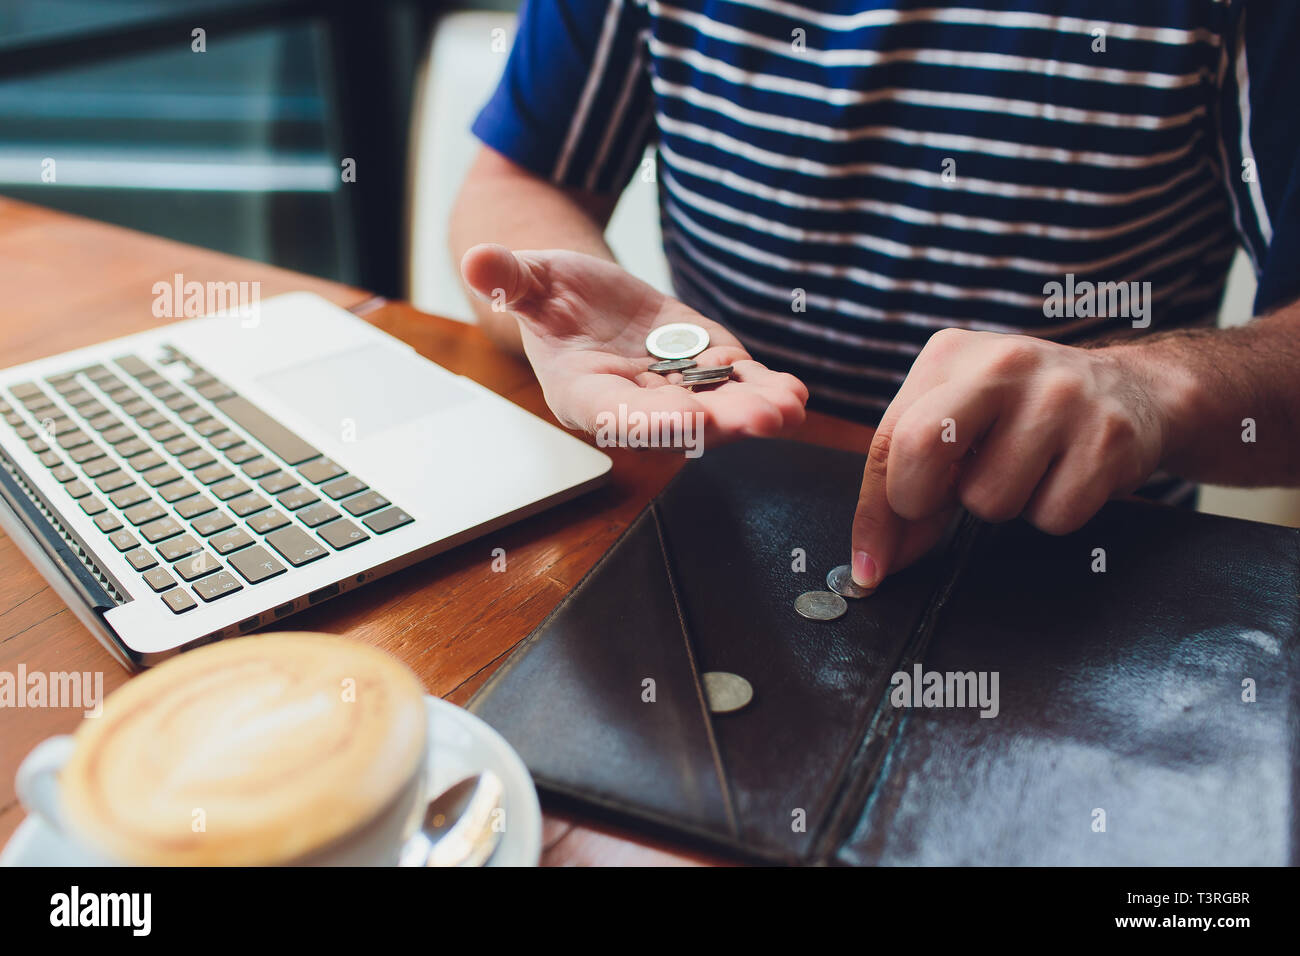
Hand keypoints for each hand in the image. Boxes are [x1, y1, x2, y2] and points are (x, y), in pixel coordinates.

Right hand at [460, 244, 807, 443]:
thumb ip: (509, 278)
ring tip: (790, 407)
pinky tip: (795, 393)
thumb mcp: (529, 280)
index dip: (653, 420)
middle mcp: (635, 404)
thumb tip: (477, 261)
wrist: (584, 297)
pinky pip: (738, 387)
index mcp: (585, 395)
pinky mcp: (706, 371)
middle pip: (680, 421)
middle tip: (762, 419)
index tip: (689, 420)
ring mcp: (676, 390)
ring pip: (718, 409)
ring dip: (755, 411)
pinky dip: (766, 389)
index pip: (618, 416)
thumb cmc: (550, 295)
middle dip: (722, 423)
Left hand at [850, 328, 1173, 587]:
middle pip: (922, 450)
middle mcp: (1002, 365)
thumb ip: (909, 482)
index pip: (890, 442)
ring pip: (989, 502)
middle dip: (924, 502)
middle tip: (950, 500)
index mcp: (949, 356)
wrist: (1134, 390)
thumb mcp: (959, 423)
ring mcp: (1060, 397)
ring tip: (1026, 469)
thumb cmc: (1024, 412)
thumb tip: (876, 561)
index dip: (874, 514)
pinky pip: (1052, 517)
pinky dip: (1053, 512)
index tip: (871, 566)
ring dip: (1002, 506)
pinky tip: (1065, 474)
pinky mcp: (1108, 437)